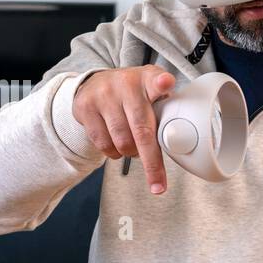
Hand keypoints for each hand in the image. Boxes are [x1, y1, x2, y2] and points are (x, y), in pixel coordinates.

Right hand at [71, 65, 175, 193]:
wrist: (95, 83)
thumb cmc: (132, 94)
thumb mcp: (150, 92)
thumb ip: (164, 109)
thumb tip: (176, 140)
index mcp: (147, 79)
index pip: (156, 80)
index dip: (162, 83)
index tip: (166, 83)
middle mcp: (125, 84)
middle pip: (141, 129)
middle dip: (151, 162)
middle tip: (158, 183)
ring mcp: (103, 96)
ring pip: (121, 141)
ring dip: (130, 153)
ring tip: (132, 146)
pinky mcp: (86, 107)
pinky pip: (103, 144)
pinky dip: (113, 153)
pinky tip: (116, 144)